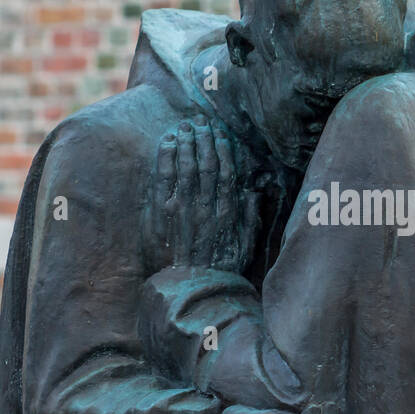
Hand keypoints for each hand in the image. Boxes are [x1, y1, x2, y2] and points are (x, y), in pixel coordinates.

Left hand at [150, 115, 259, 271]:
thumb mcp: (245, 248)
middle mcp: (205, 207)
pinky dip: (165, 158)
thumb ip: (251, 219)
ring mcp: (181, 209)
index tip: (220, 134)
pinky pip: (163, 178)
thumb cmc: (218, 272)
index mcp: (227, 213)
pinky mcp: (160, 214)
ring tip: (184, 126)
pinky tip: (166, 142)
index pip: (226, 172)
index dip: (223, 149)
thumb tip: (255, 193)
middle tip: (200, 121)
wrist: (188, 292)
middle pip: (205, 164)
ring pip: (185, 166)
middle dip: (203, 139)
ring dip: (185, 142)